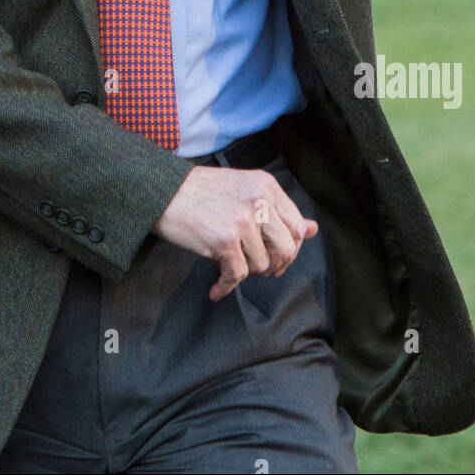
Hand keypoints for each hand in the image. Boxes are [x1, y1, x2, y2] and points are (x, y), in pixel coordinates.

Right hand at [151, 164, 318, 300]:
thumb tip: (313, 230)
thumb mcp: (243, 191)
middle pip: (286, 250)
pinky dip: (225, 287)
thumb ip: (277, 210)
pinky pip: (238, 276)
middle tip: (253, 270)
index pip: (296, 227)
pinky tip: (216, 288)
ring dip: (246, 274)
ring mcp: (243, 220)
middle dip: (272, 267)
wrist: (160, 191)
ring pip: (262, 266)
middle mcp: (259, 200)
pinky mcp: (225, 240)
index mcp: (266, 185)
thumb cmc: (199, 193)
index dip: (287, 248)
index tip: (271, 256)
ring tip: (228, 269)